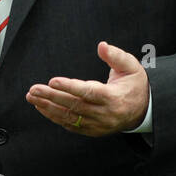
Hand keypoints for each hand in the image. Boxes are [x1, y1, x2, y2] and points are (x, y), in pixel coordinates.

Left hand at [26, 41, 149, 136]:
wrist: (142, 110)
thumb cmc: (134, 84)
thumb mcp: (131, 66)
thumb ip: (116, 56)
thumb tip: (102, 45)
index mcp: (114, 97)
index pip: (89, 92)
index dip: (70, 87)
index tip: (52, 80)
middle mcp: (105, 114)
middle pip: (74, 106)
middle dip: (52, 97)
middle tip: (33, 89)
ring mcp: (98, 125)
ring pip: (69, 118)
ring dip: (48, 107)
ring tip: (32, 97)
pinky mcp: (92, 130)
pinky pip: (71, 125)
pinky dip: (55, 117)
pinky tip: (42, 107)